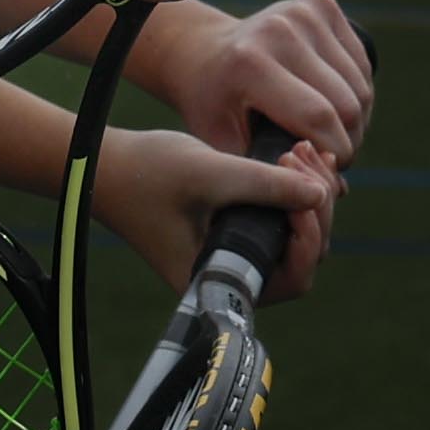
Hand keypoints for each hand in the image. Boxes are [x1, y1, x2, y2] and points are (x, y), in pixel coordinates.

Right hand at [90, 120, 337, 298]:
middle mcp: (232, 275)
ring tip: (300, 150)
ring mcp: (236, 254)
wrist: (106, 165)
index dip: (309, 236)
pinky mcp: (235, 232)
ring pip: (294, 234)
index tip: (306, 192)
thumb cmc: (146, 174)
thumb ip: (263, 185)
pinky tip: (293, 157)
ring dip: (306, 192)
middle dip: (313, 205)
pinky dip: (291, 189)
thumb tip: (322, 194)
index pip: (293, 277)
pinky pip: (279, 219)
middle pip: (301, 254)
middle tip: (304, 155)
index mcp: (220, 280)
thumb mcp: (208, 174)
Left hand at [133, 0, 371, 158]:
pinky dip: (355, 91)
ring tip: (328, 133)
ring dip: (355, 119)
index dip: (334, 152)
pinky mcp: (320, 3)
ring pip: (361, 85)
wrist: (202, 53)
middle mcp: (278, 28)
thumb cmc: (214, 108)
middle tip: (330, 157)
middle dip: (347, 140)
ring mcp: (301, 10)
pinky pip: (361, 63)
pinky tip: (330, 102)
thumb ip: (275, 174)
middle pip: (347, 102)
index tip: (327, 170)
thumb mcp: (228, 147)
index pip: (319, 116)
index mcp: (249, 63)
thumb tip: (335, 192)